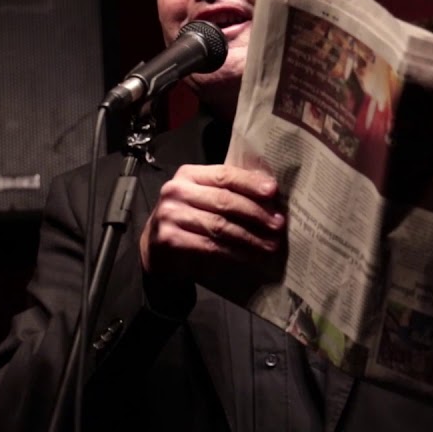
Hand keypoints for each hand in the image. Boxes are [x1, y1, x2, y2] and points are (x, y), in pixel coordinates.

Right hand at [139, 164, 285, 289]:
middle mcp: (176, 191)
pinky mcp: (170, 239)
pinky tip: (251, 257)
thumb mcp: (201, 197)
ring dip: (250, 237)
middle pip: (225, 201)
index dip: (250, 183)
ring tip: (270, 244)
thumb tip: (269, 193)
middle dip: (256, 213)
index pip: (224, 175)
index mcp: (187, 174)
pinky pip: (210, 246)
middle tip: (278, 224)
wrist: (154, 247)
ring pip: (220, 226)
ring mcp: (170, 215)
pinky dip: (235, 253)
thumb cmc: (186, 219)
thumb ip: (226, 191)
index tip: (273, 192)